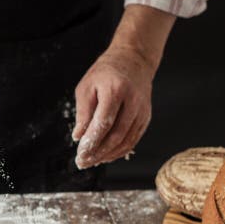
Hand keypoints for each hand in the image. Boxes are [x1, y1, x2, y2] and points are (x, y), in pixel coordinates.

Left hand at [72, 46, 154, 168]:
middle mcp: (133, 101)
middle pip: (116, 135)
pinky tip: (105, 156)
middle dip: (98, 153)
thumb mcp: (87, 87)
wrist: (133, 60)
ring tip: (92, 161)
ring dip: (108, 155)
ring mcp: (142, 110)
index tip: (80, 154)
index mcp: (116, 90)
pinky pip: (133, 139)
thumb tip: (78, 136)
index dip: (91, 142)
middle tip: (83, 162)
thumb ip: (83, 112)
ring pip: (126, 140)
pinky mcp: (146, 117)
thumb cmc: (106, 73)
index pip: (104, 122)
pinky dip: (119, 151)